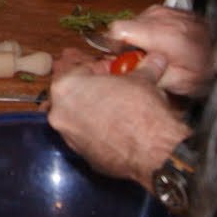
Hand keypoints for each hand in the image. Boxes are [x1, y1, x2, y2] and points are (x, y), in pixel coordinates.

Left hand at [46, 52, 189, 190]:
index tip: (113, 71)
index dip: (100, 69)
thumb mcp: (142, 80)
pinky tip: (120, 130)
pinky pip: (89, 139)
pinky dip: (101, 134)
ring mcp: (70, 138)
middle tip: (115, 89)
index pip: (78, 69)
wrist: (152, 149)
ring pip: (80, 119)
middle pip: (74, 95)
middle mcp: (60, 114)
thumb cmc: (140, 111)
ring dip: (96, 113)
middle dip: (94, 90)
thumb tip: (156, 60)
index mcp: (66, 88)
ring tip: (119, 109)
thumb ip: (144, 67)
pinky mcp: (84, 157)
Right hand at [107, 6, 212, 96]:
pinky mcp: (168, 9)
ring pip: (134, 24)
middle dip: (129, 46)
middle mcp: (160, 16)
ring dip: (141, 39)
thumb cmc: (208, 67)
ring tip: (160, 54)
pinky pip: (147, 20)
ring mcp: (164, 10)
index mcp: (161, 33)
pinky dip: (151, 33)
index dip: (115, 47)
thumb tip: (125, 75)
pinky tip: (166, 45)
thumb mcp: (177, 83)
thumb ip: (148, 77)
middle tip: (146, 62)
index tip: (124, 59)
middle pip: (123, 28)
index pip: (116, 30)